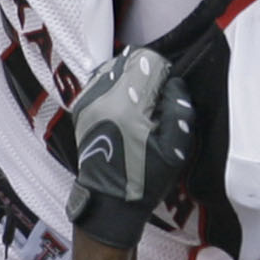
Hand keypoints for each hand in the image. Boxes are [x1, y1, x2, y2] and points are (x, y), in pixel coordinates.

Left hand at [65, 48, 193, 249]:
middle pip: (129, 57)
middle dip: (147, 72)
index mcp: (127, 105)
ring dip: (130, 77)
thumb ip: (179, 107)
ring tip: (139, 104)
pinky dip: (115, 85)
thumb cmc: (144, 178)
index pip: (148, 60)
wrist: (108, 201)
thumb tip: (172, 83)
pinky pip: (101, 79)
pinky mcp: (80, 107)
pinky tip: (123, 108)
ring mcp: (87, 100)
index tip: (167, 94)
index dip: (164, 72)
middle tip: (155, 100)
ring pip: (113, 65)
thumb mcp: (176, 147)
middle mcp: (102, 96)